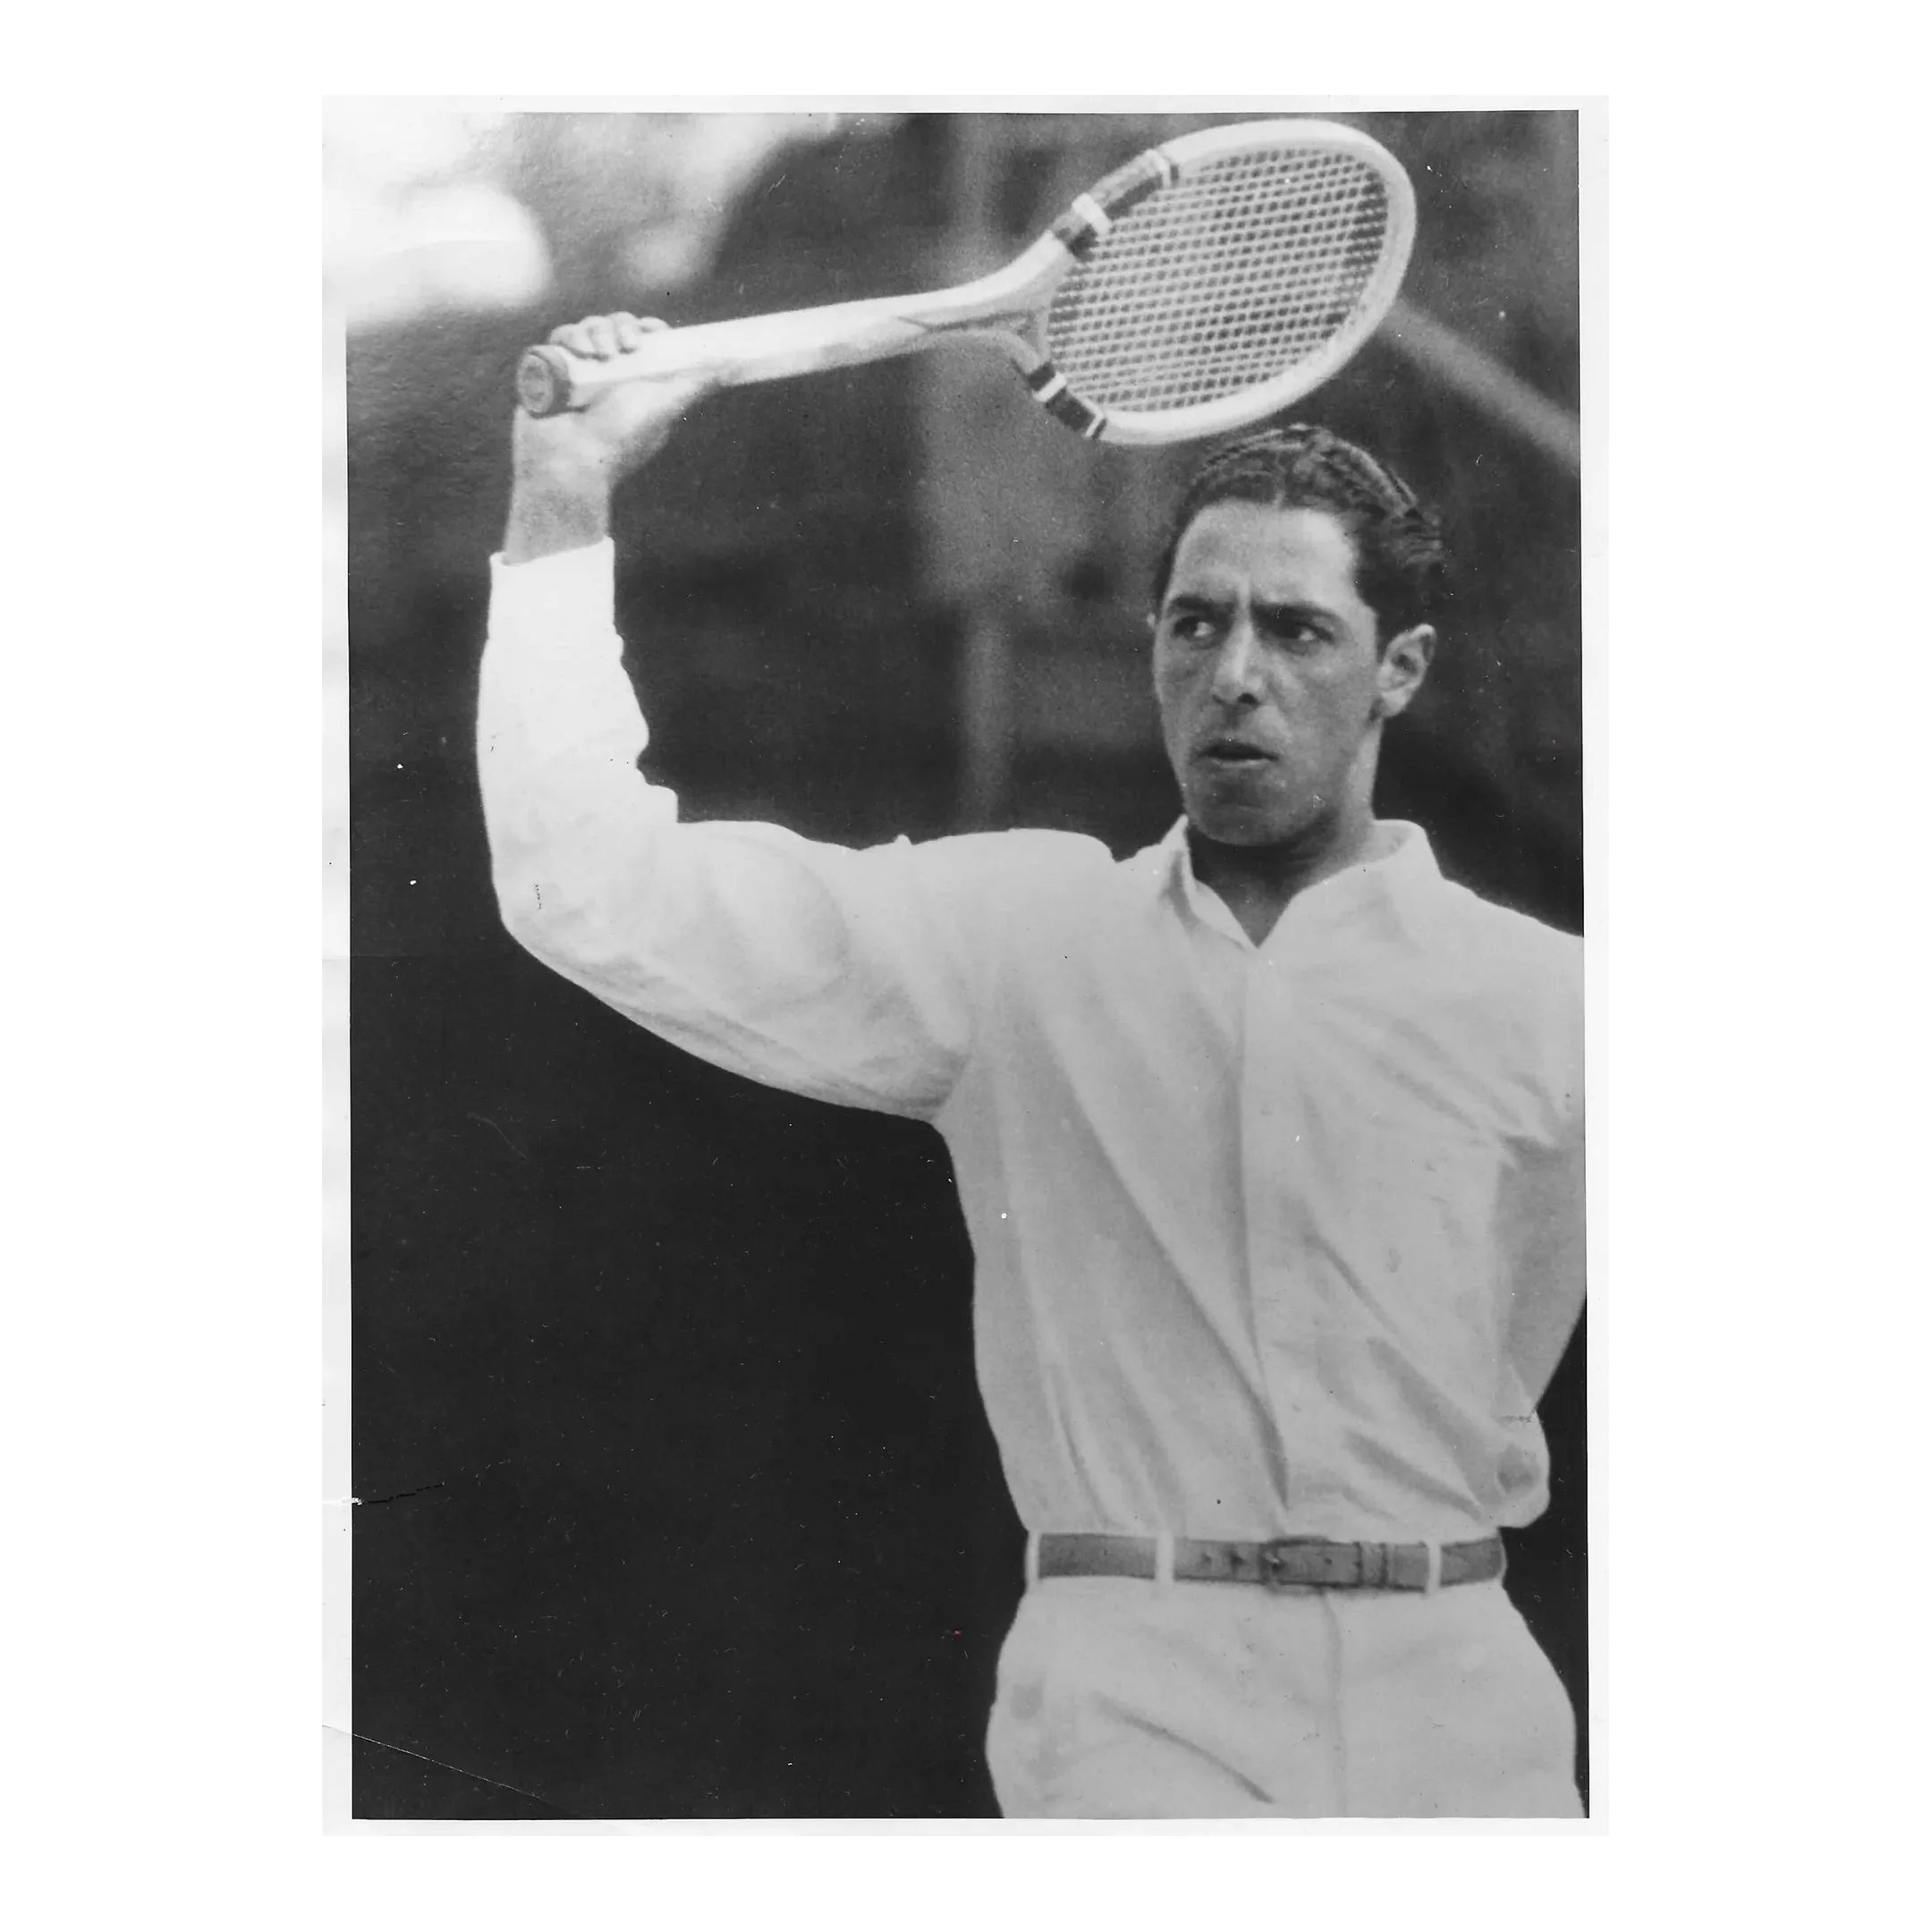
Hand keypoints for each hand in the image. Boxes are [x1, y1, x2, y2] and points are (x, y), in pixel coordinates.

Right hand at [512, 313, 714, 487]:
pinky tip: (580, 352)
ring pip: (588, 328)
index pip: (645, 340)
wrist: (571, 465)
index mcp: (637, 380)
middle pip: (616, 327)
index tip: (653, 332)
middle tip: (628, 348)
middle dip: (622, 327)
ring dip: (597, 331)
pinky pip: (560, 338)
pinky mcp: (551, 370)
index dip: (649, 329)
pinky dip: (570, 337)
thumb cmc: (620, 442)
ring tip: (602, 355)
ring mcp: (579, 371)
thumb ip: (696, 386)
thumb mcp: (664, 409)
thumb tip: (733, 364)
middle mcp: (609, 374)